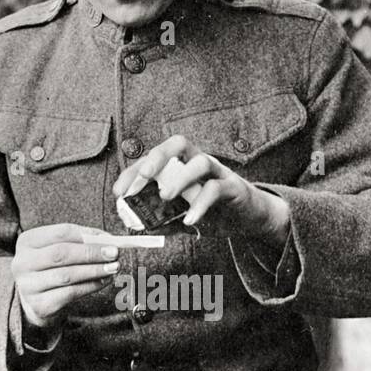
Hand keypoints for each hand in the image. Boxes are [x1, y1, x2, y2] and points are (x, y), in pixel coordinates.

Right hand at [11, 223, 119, 329]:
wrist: (37, 302)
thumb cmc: (52, 269)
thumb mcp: (58, 250)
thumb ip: (80, 242)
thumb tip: (107, 239)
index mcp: (27, 241)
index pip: (60, 233)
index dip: (87, 235)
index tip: (109, 238)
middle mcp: (22, 263)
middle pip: (61, 253)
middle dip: (91, 253)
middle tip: (114, 253)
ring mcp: (29, 286)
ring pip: (67, 275)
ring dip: (94, 270)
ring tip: (113, 268)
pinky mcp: (40, 305)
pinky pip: (70, 293)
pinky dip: (90, 286)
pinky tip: (103, 281)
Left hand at [112, 135, 289, 247]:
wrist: (251, 219)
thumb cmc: (216, 212)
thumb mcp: (183, 216)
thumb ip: (163, 220)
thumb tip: (137, 227)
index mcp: (184, 165)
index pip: (156, 158)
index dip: (134, 171)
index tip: (119, 192)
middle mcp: (201, 162)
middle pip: (179, 143)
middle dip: (158, 157)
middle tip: (143, 176)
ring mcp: (220, 173)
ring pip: (201, 161)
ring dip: (181, 178)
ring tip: (165, 197)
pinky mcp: (235, 188)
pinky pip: (217, 190)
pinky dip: (201, 204)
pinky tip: (190, 221)